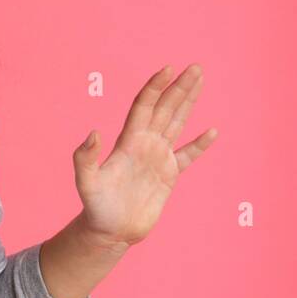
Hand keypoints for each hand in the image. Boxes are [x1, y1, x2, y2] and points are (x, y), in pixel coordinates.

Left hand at [72, 63, 218, 250]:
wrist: (110, 230)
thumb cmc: (95, 206)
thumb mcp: (86, 181)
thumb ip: (86, 157)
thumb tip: (94, 132)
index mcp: (127, 141)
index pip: (144, 106)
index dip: (155, 87)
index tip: (168, 68)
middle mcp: (144, 144)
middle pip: (164, 109)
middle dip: (179, 88)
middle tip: (195, 67)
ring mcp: (157, 157)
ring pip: (176, 123)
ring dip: (188, 103)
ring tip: (200, 82)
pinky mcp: (168, 175)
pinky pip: (187, 156)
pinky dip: (199, 144)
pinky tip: (212, 131)